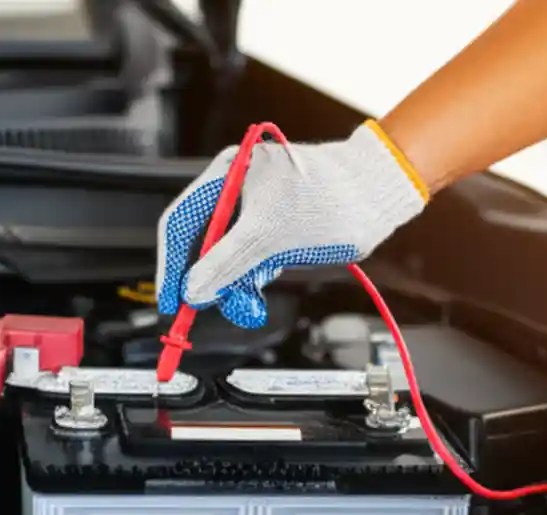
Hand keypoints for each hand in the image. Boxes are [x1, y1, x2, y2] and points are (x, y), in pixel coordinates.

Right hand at [154, 120, 429, 328]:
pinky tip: (259, 289)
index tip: (172, 299)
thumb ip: (226, 262)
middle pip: (201, 244)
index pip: (180, 222)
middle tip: (209, 307)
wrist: (376, 196)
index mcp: (225, 175)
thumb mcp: (268, 235)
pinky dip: (251, 280)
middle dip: (208, 279)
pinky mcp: (272, 230)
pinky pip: (248, 261)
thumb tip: (193, 289)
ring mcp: (254, 211)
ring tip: (248, 302)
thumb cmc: (330, 197)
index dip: (171, 264)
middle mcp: (234, 191)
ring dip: (233, 285)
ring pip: (226, 258)